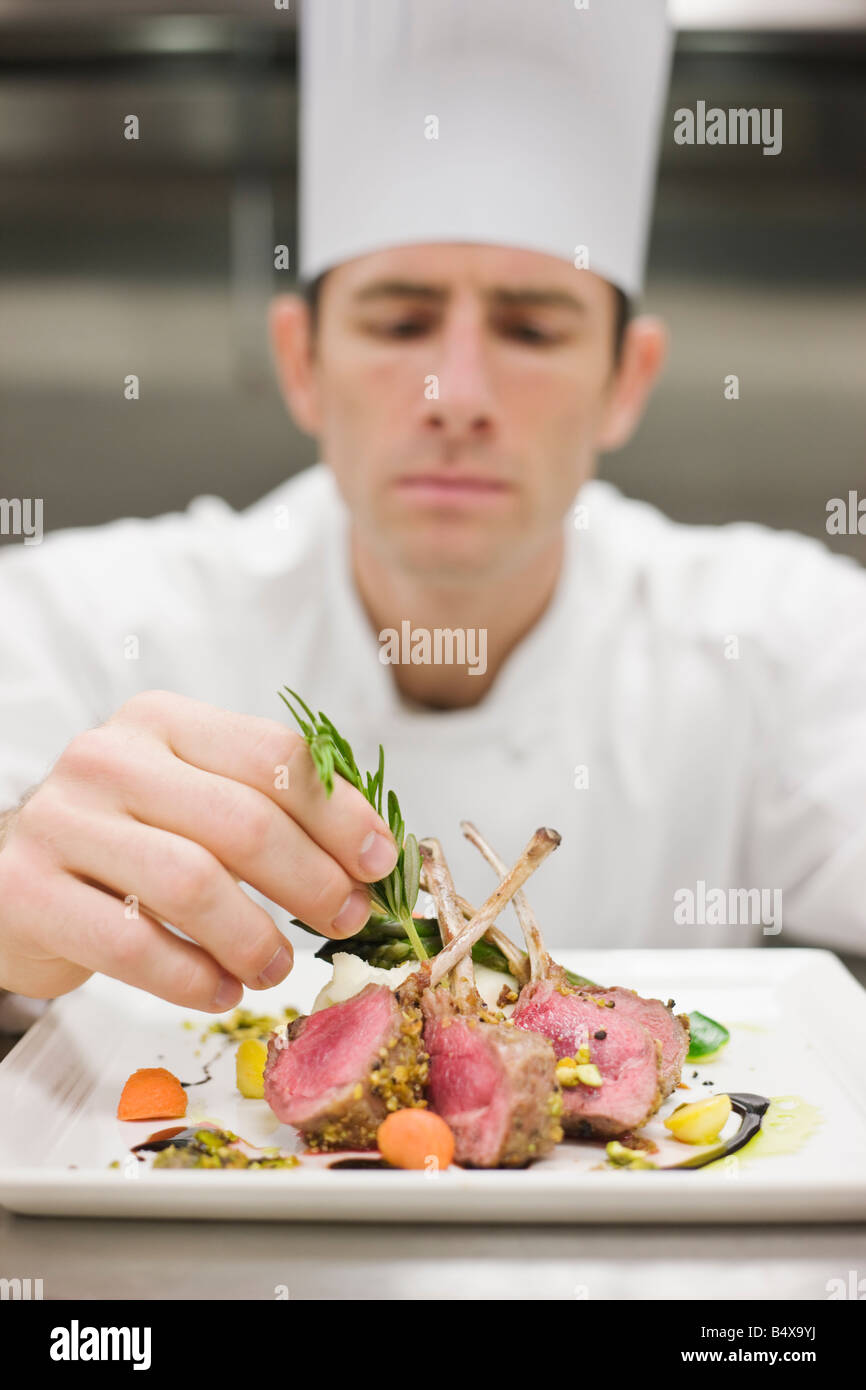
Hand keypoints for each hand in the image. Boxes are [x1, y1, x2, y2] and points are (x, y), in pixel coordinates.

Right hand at [0, 691, 397, 1010]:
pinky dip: (192, 978)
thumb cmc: (121, 842)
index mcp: (164, 721)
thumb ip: (267, 810)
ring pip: (193, 884)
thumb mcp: (189, 799)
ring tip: (275, 967)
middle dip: (312, 881)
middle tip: (343, 921)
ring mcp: (63, 821)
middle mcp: (110, 757)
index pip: (274, 755)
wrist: (7, 878)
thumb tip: (370, 857)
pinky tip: (220, 989)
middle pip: (243, 821)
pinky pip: (133, 944)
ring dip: (254, 938)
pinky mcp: (28, 890)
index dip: (340, 814)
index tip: (378, 862)